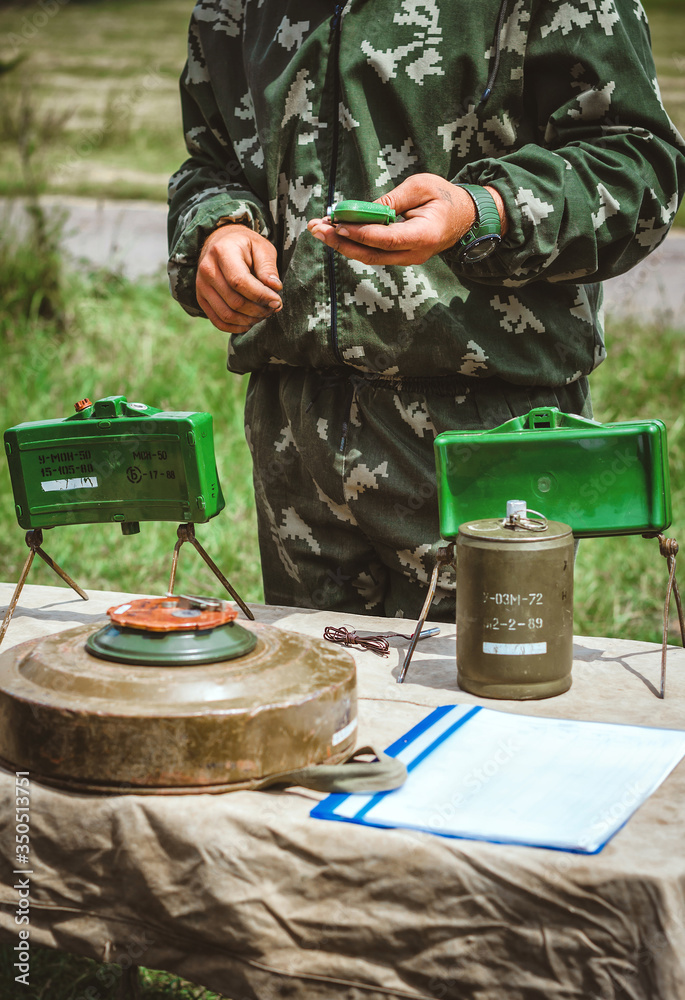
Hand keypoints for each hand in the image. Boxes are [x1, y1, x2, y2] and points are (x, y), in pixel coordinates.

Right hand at [196, 225, 282, 332]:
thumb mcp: (262, 248)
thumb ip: (268, 267)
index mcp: (222, 252)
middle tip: (273, 308)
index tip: (277, 301)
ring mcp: (201, 286)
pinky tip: (250, 322)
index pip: (240, 282)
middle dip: (258, 310)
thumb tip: (275, 288)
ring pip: (226, 315)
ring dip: (249, 320)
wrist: (221, 242)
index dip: (261, 296)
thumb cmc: (246, 246)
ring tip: (263, 314)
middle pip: (234, 301)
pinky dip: (236, 327)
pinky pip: (218, 321)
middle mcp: (207, 269)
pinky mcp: (201, 298)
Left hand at [307, 173, 506, 266]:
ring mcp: (407, 258)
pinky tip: (335, 231)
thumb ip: (392, 200)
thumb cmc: (445, 197)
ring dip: (342, 244)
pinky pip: (373, 252)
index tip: (337, 224)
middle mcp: (414, 254)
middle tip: (317, 228)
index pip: (386, 239)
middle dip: (341, 242)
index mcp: (424, 235)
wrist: (464, 218)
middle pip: (371, 254)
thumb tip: (363, 210)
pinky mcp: (400, 256)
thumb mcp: (421, 187)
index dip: (360, 233)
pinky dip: (353, 242)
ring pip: (369, 256)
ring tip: (318, 228)